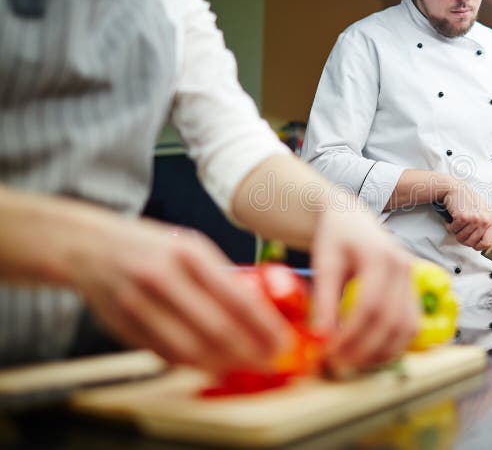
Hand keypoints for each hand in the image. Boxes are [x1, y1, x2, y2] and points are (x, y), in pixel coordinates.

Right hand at [63, 217, 292, 373]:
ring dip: (223, 363)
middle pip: (217, 329)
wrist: (90, 245)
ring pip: (190, 349)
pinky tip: (212, 364)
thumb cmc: (151, 246)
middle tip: (270, 360)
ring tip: (245, 365)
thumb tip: (259, 309)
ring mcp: (139, 304)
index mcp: (188, 253)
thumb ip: (219, 276)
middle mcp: (163, 278)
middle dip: (250, 351)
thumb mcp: (189, 246)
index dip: (264, 326)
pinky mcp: (123, 326)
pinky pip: (165, 355)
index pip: (237, 297)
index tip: (283, 340)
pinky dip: (193, 364)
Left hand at [311, 207, 419, 369]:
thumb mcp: (324, 262)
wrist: (352, 220)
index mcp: (381, 256)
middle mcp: (404, 267)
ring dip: (382, 352)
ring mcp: (413, 279)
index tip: (329, 353)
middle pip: (391, 320)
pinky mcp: (414, 291)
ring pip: (407, 327)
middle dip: (365, 349)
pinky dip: (394, 345)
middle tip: (338, 365)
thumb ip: (324, 299)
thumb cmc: (335, 238)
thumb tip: (321, 338)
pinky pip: (411, 326)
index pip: (370, 305)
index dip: (351, 335)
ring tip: (354, 364)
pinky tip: (371, 354)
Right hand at [441, 180, 491, 250]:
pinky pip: (453, 230)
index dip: (478, 246)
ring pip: (461, 237)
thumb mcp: (483, 213)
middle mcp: (485, 220)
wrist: (456, 189)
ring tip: (457, 222)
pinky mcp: (463, 217)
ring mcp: (474, 219)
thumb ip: (485, 228)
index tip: (473, 244)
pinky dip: (450, 225)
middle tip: (460, 229)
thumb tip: (485, 245)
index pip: (488, 243)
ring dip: (456, 231)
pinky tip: (452, 218)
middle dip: (463, 238)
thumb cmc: (468, 201)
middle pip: (471, 243)